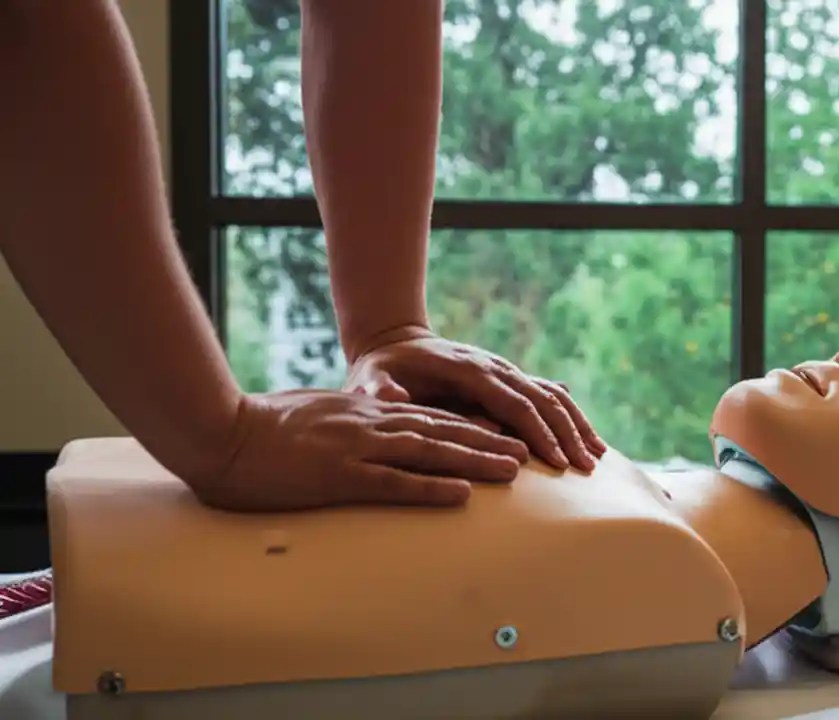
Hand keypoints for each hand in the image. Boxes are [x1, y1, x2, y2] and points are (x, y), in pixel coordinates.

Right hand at [185, 390, 528, 511]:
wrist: (220, 431)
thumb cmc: (258, 426)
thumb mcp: (312, 414)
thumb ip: (344, 421)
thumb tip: (362, 431)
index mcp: (363, 411)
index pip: (427, 417)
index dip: (468, 425)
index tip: (500, 432)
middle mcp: (369, 425)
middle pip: (441, 431)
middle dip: (486, 441)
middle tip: (524, 453)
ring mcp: (357, 448)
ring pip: (430, 453)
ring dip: (474, 461)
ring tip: (511, 470)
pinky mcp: (339, 475)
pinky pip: (394, 483)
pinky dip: (430, 488)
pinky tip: (461, 494)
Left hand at [345, 328, 605, 471]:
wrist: (394, 344)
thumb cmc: (381, 369)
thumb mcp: (369, 378)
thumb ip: (377, 390)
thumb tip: (390, 398)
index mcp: (468, 369)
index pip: (513, 402)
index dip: (537, 431)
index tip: (555, 461)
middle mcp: (495, 367)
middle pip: (542, 399)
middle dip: (567, 433)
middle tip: (586, 469)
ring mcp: (505, 371)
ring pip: (553, 395)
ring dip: (577, 425)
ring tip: (597, 458)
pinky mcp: (509, 380)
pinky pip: (548, 396)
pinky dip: (572, 417)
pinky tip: (589, 440)